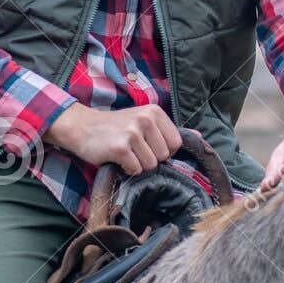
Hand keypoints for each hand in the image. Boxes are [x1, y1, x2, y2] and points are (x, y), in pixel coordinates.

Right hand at [45, 102, 181, 174]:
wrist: (82, 127)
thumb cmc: (115, 128)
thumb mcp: (143, 121)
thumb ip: (170, 130)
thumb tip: (201, 137)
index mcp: (154, 112)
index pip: (176, 144)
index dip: (162, 150)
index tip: (146, 144)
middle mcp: (145, 119)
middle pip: (165, 156)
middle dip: (150, 158)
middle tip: (133, 148)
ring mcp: (133, 133)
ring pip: (151, 165)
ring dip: (137, 164)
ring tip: (125, 152)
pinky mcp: (120, 148)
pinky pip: (136, 170)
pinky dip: (126, 169)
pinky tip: (117, 158)